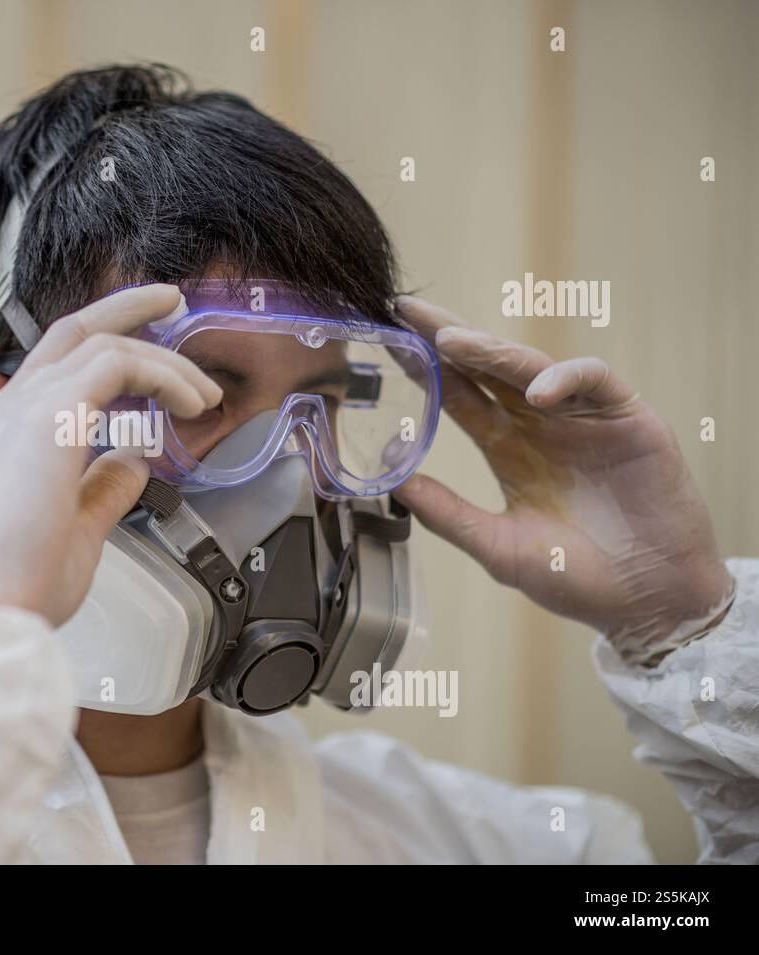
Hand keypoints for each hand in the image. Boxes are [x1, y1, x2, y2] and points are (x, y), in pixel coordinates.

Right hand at [0, 284, 220, 626]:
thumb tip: (135, 461)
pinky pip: (115, 365)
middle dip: (126, 309)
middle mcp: (7, 412)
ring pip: (101, 345)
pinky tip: (188, 403)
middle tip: (170, 299)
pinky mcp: (46, 418)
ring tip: (203, 393)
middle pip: (71, 332)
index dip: (107, 351)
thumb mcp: (74, 530)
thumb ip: (103, 489)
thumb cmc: (16, 587)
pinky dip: (160, 375)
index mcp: (5, 438)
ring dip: (162, 360)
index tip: (153, 360)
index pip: (58, 371)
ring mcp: (22, 409)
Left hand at [391, 296, 733, 664]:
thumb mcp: (498, 547)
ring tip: (453, 342)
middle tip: (409, 311)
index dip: (426, 368)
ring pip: (532, 365)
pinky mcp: (627, 417)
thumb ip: (447, 514)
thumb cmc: (578, 578)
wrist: (650, 600)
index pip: (459, 394)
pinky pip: (593, 380)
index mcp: (508, 448)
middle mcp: (540, 424)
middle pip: (488, 366)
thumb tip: (392, 482)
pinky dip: (564, 379)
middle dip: (449, 336)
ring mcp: (582, 417)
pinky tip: (536, 393)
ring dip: (493, 350)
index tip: (388, 341)